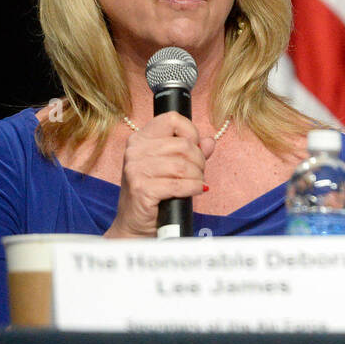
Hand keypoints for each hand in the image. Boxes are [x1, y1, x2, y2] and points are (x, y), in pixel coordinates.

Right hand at [104, 112, 214, 237]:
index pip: (172, 119)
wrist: (135, 223)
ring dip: (197, 176)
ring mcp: (136, 169)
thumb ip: (191, 152)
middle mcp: (135, 151)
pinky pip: (179, 184)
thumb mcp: (171, 167)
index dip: (190, 132)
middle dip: (199, 160)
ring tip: (196, 183)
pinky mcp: (142, 189)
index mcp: (140, 139)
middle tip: (198, 173)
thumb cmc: (154, 192)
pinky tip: (195, 191)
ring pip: (183, 165)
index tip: (195, 147)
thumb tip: (209, 141)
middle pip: (183, 145)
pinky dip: (193, 188)